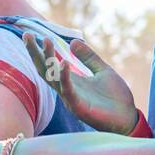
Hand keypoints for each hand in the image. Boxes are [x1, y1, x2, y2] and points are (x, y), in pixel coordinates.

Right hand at [3, 19, 140, 134]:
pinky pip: (68, 91)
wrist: (127, 119)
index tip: (34, 34)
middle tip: (27, 35)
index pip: (51, 65)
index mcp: (71, 81)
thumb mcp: (102, 71)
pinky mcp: (79, 107)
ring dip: (49, 60)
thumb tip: (73, 41)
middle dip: (35, 53)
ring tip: (47, 42)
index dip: (43, 50)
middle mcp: (66, 90)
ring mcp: (71, 99)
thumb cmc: (115, 98)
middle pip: (45, 70)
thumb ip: (88, 57)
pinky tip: (64, 63)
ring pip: (53, 78)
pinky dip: (65, 77)